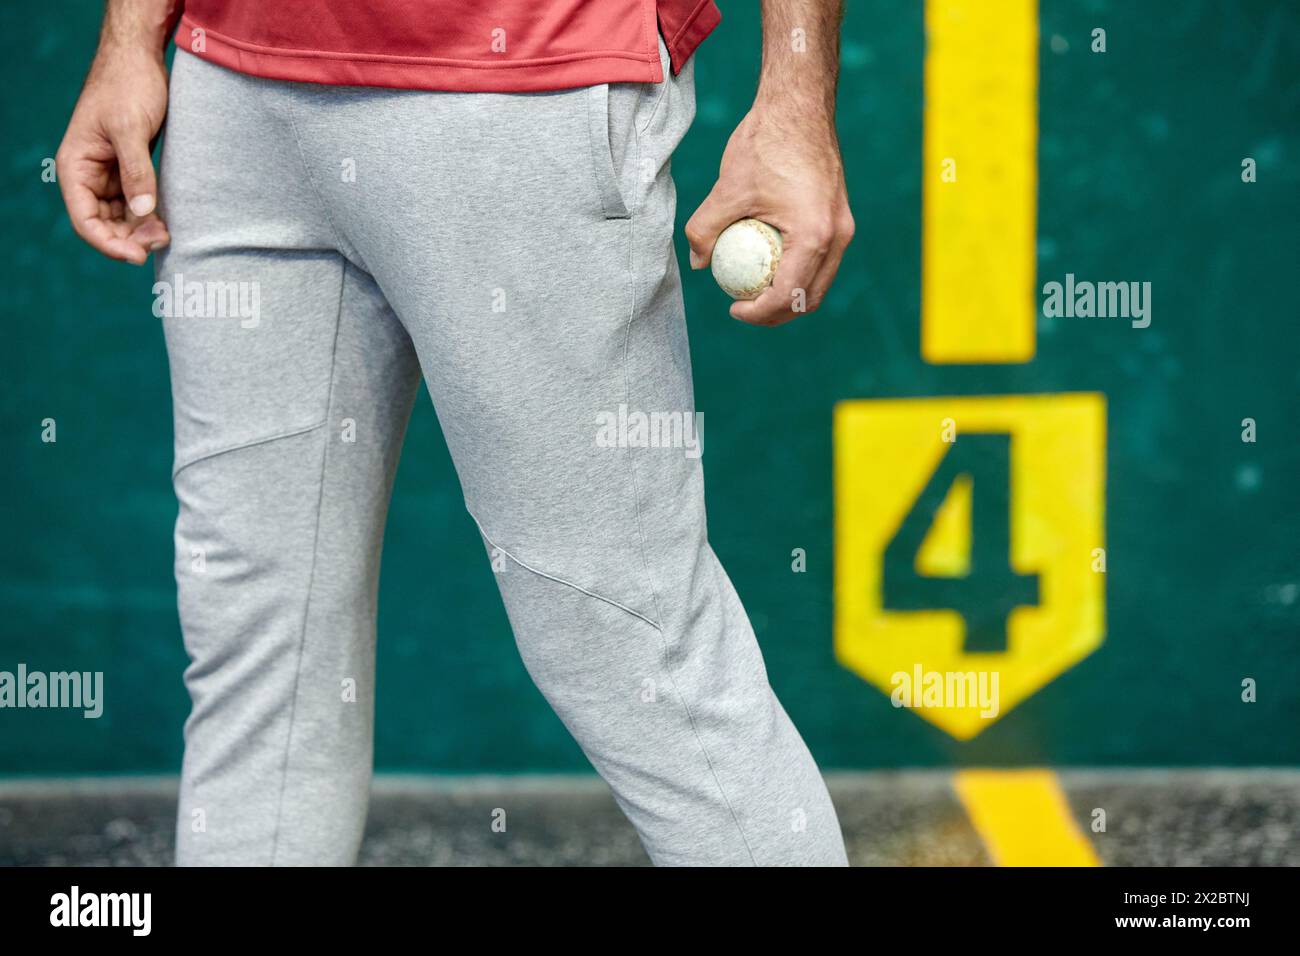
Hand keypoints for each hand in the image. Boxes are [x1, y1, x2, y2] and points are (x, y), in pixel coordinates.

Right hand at [57, 44, 169, 264]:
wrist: (141, 58)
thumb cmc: (129, 85)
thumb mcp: (131, 128)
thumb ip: (136, 171)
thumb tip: (142, 213)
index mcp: (76, 165)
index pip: (84, 218)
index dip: (108, 243)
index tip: (137, 255)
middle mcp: (88, 174)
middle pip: (103, 224)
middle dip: (129, 239)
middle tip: (163, 241)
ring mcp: (110, 173)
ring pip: (121, 217)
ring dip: (141, 230)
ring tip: (168, 233)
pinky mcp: (130, 169)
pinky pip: (136, 203)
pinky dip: (149, 216)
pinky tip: (168, 221)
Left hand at [685, 105, 852, 325]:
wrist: (799, 105)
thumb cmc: (765, 143)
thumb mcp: (726, 190)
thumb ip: (705, 229)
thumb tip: (697, 262)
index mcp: (814, 235)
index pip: (787, 295)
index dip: (758, 313)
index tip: (733, 309)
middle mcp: (837, 236)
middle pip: (809, 297)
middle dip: (776, 313)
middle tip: (743, 308)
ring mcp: (844, 227)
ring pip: (818, 280)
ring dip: (788, 293)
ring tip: (754, 288)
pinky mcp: (841, 217)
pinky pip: (821, 259)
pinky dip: (797, 270)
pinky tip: (766, 260)